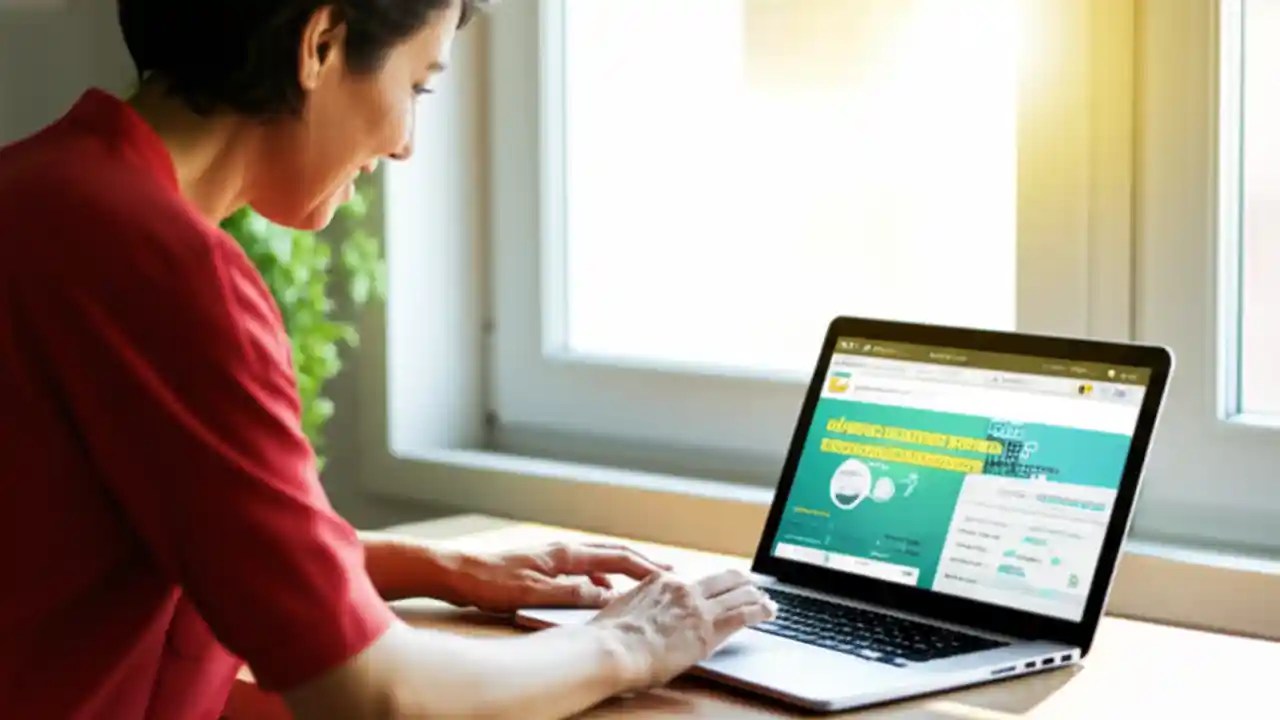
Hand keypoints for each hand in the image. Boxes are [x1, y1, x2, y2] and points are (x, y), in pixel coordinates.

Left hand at [452, 541, 672, 612]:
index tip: (668, 576)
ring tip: (642, 583)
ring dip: (622, 571)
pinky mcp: (543, 567)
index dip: (644, 567)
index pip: (616, 558)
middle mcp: (563, 551)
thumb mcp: (534, 592)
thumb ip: (571, 593)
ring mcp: (553, 557)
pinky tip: (600, 594)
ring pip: (598, 562)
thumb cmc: (490, 582)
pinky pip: (583, 570)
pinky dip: (600, 579)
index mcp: (565, 554)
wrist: (457, 572)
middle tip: (668, 573)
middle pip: (612, 554)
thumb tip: (606, 595)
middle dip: (641, 563)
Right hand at [589, 569, 775, 690]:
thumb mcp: (624, 611)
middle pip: (722, 578)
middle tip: (752, 585)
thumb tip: (643, 620)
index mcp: (660, 582)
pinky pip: (744, 613)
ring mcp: (698, 606)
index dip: (712, 584)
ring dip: (756, 595)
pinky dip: (761, 610)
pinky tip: (770, 611)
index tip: (718, 586)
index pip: (695, 580)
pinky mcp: (710, 628)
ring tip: (767, 599)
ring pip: (738, 592)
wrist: (612, 650)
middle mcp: (683, 588)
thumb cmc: (609, 639)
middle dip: (741, 581)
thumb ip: (641, 609)